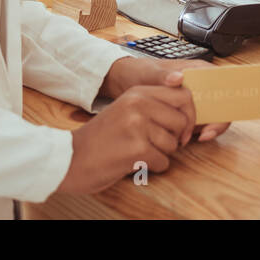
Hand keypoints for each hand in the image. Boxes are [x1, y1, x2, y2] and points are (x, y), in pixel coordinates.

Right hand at [58, 83, 194, 194]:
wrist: (70, 158)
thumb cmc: (100, 139)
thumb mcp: (124, 110)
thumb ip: (152, 106)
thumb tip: (186, 112)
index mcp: (137, 93)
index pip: (182, 96)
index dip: (189, 114)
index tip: (182, 129)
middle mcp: (139, 104)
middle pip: (181, 121)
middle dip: (175, 138)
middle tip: (157, 145)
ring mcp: (138, 125)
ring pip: (173, 144)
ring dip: (161, 154)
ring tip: (138, 152)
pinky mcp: (137, 148)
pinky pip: (163, 161)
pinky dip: (153, 167)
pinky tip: (135, 163)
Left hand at [100, 55, 259, 142]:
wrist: (125, 83)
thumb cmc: (140, 74)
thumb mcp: (149, 74)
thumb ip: (163, 76)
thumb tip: (177, 78)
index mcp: (201, 72)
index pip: (235, 80)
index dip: (256, 94)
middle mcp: (205, 86)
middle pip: (229, 105)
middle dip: (223, 122)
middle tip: (205, 134)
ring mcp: (199, 100)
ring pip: (218, 117)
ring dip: (211, 129)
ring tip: (194, 137)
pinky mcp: (191, 112)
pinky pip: (205, 124)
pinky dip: (202, 133)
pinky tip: (189, 137)